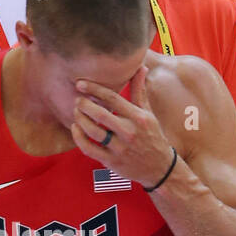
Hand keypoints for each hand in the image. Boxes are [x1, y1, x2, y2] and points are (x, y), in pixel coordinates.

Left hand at [70, 67, 175, 187]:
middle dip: (84, 104)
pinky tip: (75, 129)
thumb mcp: (148, 113)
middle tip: (77, 100)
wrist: (159, 168)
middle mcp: (129, 132)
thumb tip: (141, 67)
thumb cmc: (152, 136)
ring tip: (76, 113)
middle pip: (100, 114)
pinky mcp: (112, 161)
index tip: (80, 83)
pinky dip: (79, 138)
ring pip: (93, 132)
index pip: (113, 98)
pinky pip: (89, 149)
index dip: (94, 89)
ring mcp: (120, 148)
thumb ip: (140, 90)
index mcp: (138, 117)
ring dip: (80, 120)